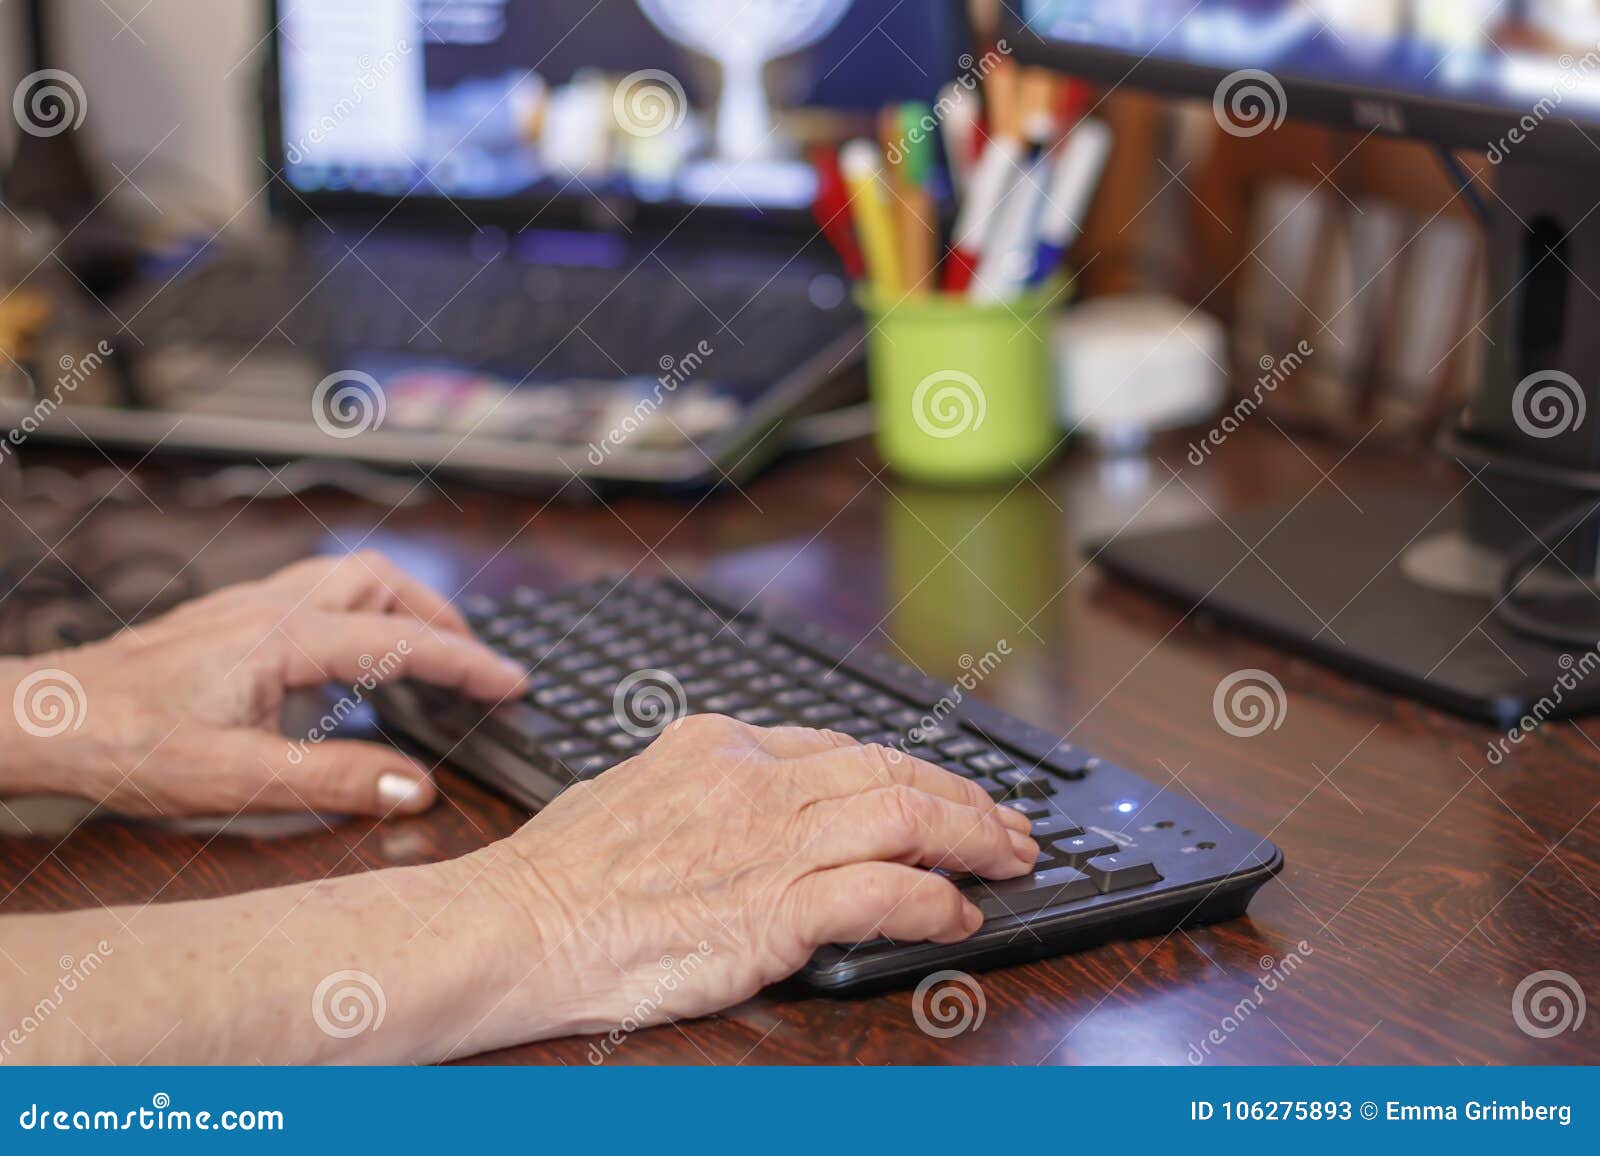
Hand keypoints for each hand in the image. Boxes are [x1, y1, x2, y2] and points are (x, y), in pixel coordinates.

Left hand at [0, 551, 524, 817]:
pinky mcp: (223, 618)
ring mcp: (244, 606)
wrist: (42, 720)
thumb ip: (334, 781)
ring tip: (424, 650)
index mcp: (284, 640)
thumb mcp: (236, 780)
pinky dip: (355, 612)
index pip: (401, 642)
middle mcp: (270, 608)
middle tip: (473, 662)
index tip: (512, 682)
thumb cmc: (124, 747)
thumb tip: (416, 788)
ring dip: (398, 604)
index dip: (466, 663)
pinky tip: (344, 659)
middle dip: (439, 617)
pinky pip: (312, 593)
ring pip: (345, 577)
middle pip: (381, 581)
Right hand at [485, 714, 1038, 1043]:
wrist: (512, 925)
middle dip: (962, 796)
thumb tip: (763, 804)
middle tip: (1006, 823)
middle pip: (888, 769)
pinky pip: (881, 894)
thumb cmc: (558, 873)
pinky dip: (932, 903)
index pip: (840, 747)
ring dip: (970, 838)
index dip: (906, 771)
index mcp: (719, 745)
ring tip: (1006, 859)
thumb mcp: (635, 790)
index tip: (938, 793)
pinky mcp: (769, 910)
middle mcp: (752, 782)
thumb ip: (708, 788)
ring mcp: (764, 842)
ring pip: (902, 816)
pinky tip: (954, 916)